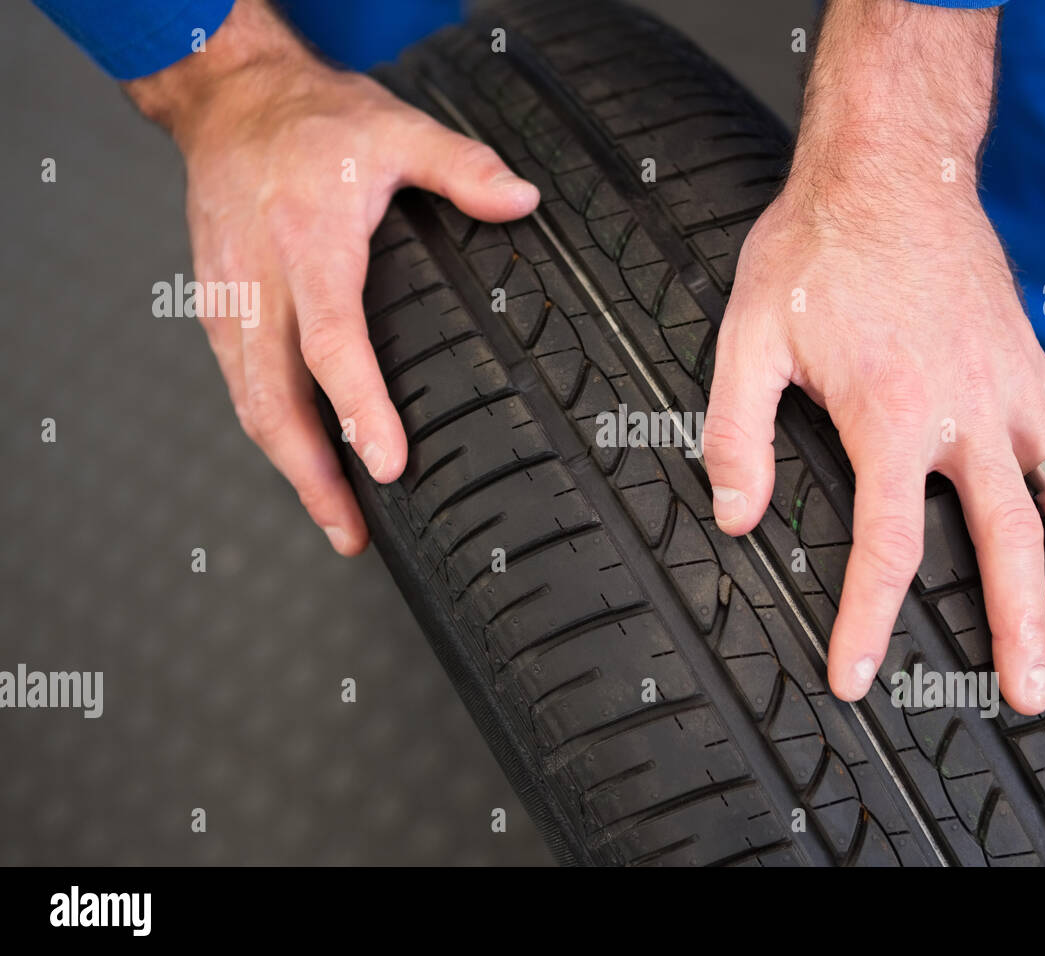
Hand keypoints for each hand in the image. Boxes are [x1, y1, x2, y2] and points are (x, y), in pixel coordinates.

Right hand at [126, 0, 538, 553]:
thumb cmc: (313, 121)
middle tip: (351, 531)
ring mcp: (230, 300)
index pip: (331, 339)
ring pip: (250, 403)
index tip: (386, 461)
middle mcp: (259, 280)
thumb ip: (461, 167)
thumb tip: (521, 202)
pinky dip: (271, 433)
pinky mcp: (217, 310)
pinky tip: (305, 463)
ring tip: (334, 519)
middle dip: (312, 475)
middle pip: (273, 398)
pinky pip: (239, 385)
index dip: (358, 405)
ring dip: (290, 468)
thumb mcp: (397, 126)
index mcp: (307, 241)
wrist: (228, 102)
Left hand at [700, 0, 1044, 715]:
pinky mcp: (1030, 365)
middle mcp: (965, 411)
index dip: (870, 621)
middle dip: (1015, 627)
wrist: (892, 167)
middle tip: (1029, 699)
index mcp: (891, 414)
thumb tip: (736, 518)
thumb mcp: (748, 335)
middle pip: (1005, 541)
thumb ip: (737, 432)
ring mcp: (1009, 388)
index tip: (856, 679)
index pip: (887, 544)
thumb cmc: (816, 250)